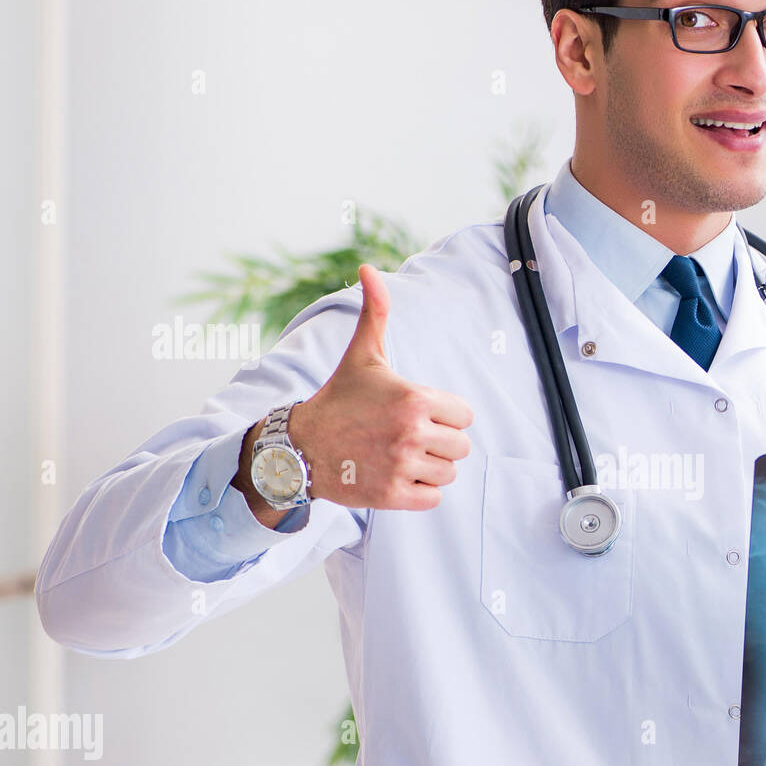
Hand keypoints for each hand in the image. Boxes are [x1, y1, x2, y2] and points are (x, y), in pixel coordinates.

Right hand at [291, 264, 473, 511]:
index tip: (418, 414)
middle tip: (408, 437)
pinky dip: (420, 492)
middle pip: (461, 446)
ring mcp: (402, 466)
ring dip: (431, 468)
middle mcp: (411, 433)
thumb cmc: (339, 399)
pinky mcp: (393, 495)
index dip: (445, 415)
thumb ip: (376, 312)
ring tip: (402, 456)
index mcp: (414, 399)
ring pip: (448, 473)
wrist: (300, 446)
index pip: (465, 415)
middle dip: (440, 443)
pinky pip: (433, 498)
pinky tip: (397, 477)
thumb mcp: (362, 356)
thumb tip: (368, 268)